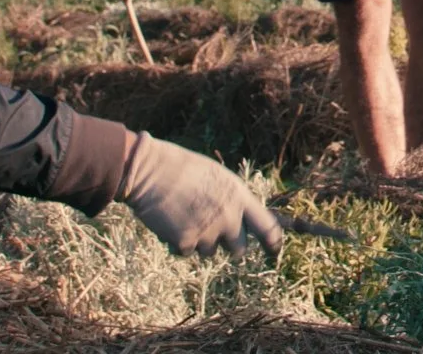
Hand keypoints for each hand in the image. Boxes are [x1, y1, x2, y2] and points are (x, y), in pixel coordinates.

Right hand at [117, 132, 283, 260]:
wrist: (148, 170)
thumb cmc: (182, 168)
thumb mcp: (217, 178)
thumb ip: (233, 200)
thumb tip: (241, 221)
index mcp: (239, 196)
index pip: (268, 228)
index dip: (273, 243)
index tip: (274, 252)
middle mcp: (228, 217)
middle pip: (239, 249)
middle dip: (229, 245)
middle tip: (213, 232)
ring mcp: (208, 232)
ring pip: (210, 251)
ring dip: (200, 241)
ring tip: (184, 215)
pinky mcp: (186, 243)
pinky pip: (187, 252)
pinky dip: (179, 242)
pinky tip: (170, 221)